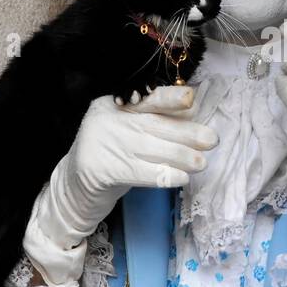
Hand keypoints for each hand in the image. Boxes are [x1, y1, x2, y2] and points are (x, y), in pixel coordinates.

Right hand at [26, 87, 217, 286]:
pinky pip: (140, 172)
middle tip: (212, 140)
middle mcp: (106, 119)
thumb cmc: (112, 156)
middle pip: (152, 124)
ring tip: (202, 162)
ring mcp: (101, 143)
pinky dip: (164, 175)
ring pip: (150, 148)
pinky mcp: (100, 170)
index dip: (168, 98)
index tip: (191, 99)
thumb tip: (194, 115)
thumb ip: (153, 122)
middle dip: (185, 132)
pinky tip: (182, 178)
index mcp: (114, 104)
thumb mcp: (129, 132)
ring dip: (181, 156)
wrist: (75, 188)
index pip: (145, 98)